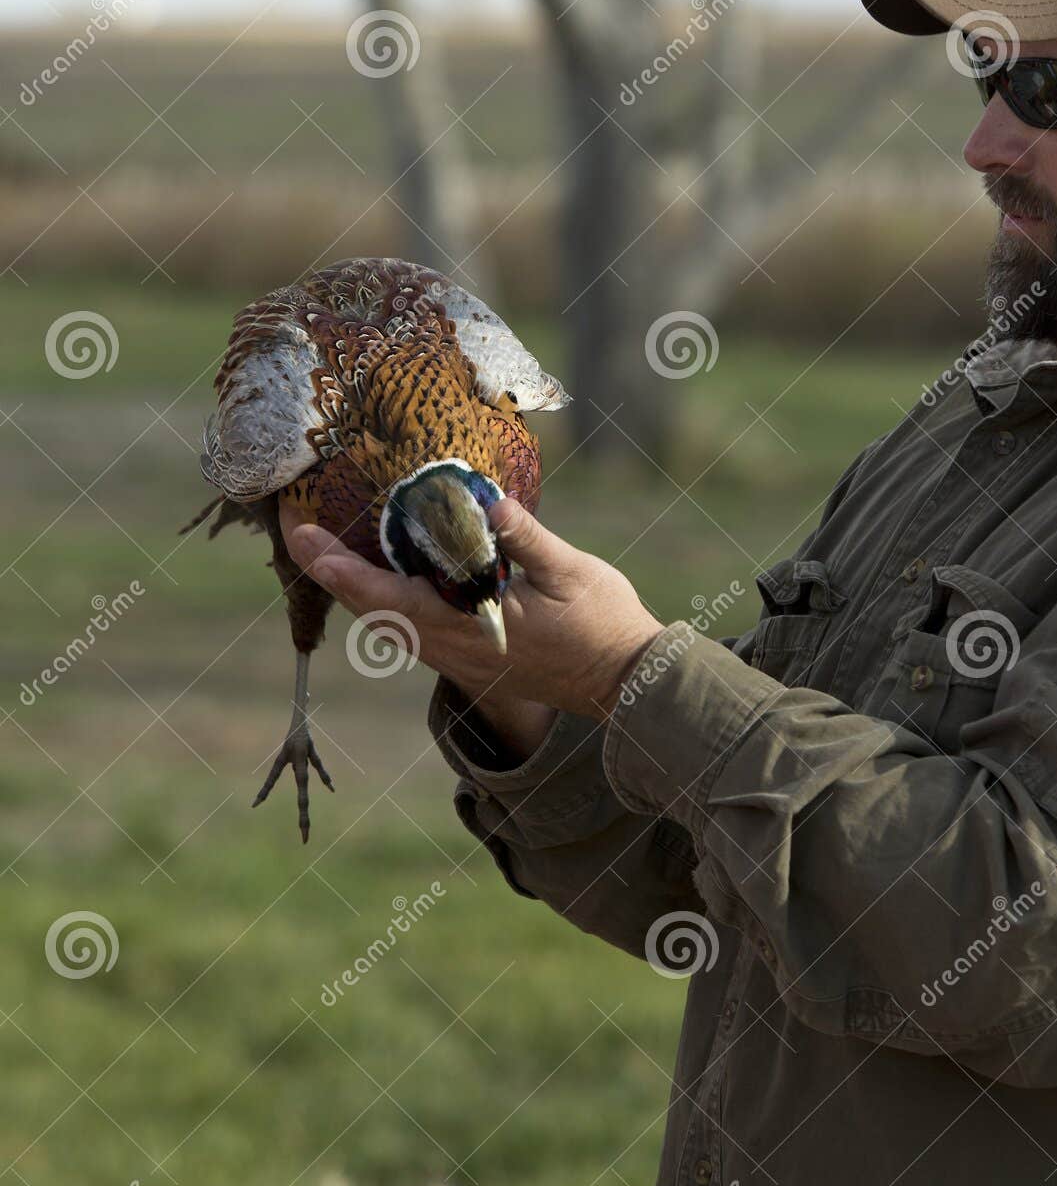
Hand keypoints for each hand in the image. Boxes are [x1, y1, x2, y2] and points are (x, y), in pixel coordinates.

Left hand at [280, 498, 662, 722]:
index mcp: (472, 627)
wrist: (629, 685)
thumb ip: (525, 538)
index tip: (305, 542)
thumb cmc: (605, 624)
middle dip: (334, 575)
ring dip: (358, 591)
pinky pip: (415, 636)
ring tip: (330, 553)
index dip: (343, 570)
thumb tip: (488, 500)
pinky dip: (390, 605)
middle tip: (298, 534)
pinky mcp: (473, 665)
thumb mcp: (572, 572)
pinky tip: (389, 581)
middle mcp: (455, 651)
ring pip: (392, 627)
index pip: (391, 597)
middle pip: (377, 614)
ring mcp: (462, 662)